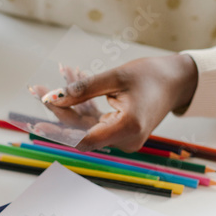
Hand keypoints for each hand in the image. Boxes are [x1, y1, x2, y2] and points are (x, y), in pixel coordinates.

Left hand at [35, 54, 198, 151]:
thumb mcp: (116, 77)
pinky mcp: (118, 131)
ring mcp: (121, 138)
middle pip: (80, 130)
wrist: (177, 81)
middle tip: (37, 90)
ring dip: (69, 102)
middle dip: (59, 110)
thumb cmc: (152, 76)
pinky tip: (72, 78)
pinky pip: (93, 119)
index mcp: (128, 129)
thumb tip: (53, 98)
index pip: (84, 140)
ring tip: (56, 76)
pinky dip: (82, 102)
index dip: (59, 133)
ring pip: (84, 123)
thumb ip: (83, 89)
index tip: (38, 125)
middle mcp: (125, 140)